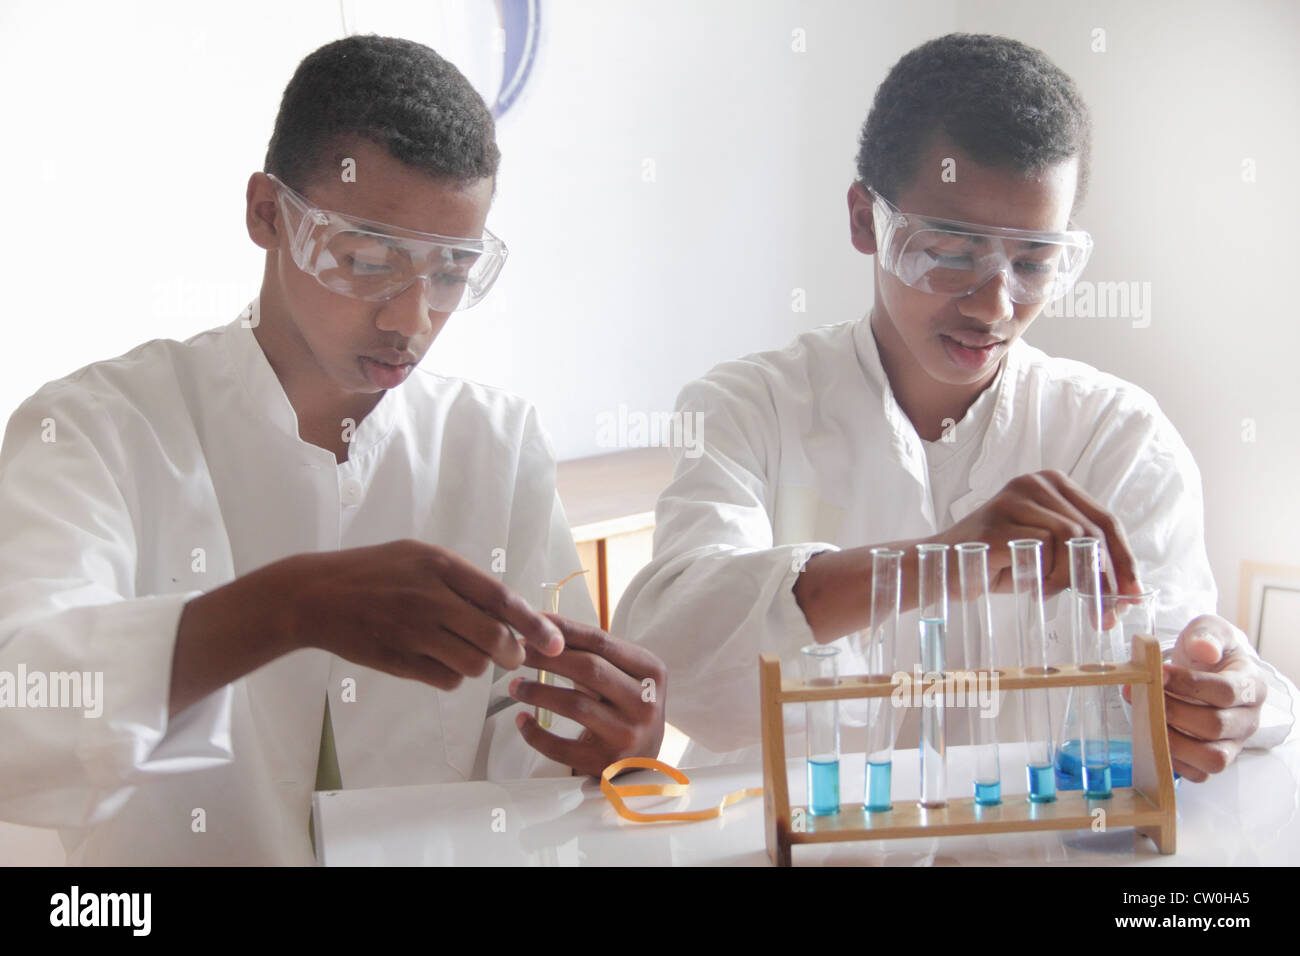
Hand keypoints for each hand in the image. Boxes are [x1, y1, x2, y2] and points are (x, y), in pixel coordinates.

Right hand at [282, 539, 563, 688]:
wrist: (315, 595)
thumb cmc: (374, 571)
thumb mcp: (419, 557)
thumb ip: (462, 578)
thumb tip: (509, 608)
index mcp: (440, 566)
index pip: (501, 599)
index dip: (534, 624)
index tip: (556, 643)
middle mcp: (429, 598)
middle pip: (494, 639)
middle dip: (514, 654)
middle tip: (513, 656)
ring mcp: (412, 631)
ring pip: (473, 664)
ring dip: (481, 666)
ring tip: (467, 653)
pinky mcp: (397, 660)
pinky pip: (446, 679)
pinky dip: (452, 676)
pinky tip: (439, 662)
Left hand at [510, 614, 666, 776]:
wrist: (642, 759)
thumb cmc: (626, 706)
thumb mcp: (623, 675)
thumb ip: (593, 652)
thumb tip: (544, 626)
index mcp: (651, 672)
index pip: (602, 642)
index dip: (564, 630)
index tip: (535, 622)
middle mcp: (645, 702)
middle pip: (590, 669)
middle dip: (548, 658)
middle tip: (520, 652)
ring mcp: (627, 735)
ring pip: (575, 705)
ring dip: (538, 692)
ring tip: (516, 686)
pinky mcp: (605, 763)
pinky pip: (562, 747)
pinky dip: (536, 733)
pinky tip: (522, 719)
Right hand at [936, 469, 1140, 596]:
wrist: (939, 568)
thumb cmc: (996, 563)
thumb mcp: (1047, 556)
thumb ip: (1081, 558)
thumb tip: (1130, 591)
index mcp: (1051, 484)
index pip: (1106, 520)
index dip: (1125, 560)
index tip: (1134, 594)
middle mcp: (1035, 483)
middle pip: (1095, 531)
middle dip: (1105, 578)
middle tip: (1103, 615)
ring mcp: (1015, 499)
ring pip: (1074, 539)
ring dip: (1069, 577)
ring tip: (1047, 591)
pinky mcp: (999, 522)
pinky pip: (1045, 549)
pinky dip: (1046, 577)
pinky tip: (1031, 587)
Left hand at [1123, 614, 1266, 781]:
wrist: (1204, 668)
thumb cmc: (1207, 651)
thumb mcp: (1208, 630)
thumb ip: (1206, 635)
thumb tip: (1204, 650)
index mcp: (1251, 685)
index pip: (1225, 691)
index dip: (1189, 684)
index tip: (1159, 673)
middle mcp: (1247, 718)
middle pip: (1216, 726)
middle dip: (1174, 712)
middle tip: (1146, 697)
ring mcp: (1233, 743)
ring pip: (1213, 759)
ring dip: (1174, 742)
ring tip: (1149, 720)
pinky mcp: (1215, 759)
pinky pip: (1199, 773)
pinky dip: (1175, 762)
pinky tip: (1155, 739)